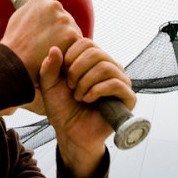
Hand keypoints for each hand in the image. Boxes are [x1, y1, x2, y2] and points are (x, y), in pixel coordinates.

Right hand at [0, 0, 82, 84]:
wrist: (15, 61)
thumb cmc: (14, 43)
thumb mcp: (19, 17)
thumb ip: (34, 10)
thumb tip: (40, 8)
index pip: (55, 10)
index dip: (51, 24)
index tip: (44, 34)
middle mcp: (55, 5)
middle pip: (65, 19)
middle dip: (60, 32)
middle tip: (48, 45)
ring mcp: (64, 19)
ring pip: (72, 31)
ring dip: (66, 41)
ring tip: (51, 51)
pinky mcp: (72, 35)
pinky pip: (76, 43)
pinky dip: (69, 50)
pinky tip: (58, 56)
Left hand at [39, 37, 135, 177]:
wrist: (71, 134)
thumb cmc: (62, 109)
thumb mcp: (49, 86)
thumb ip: (49, 67)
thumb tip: (55, 49)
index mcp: (93, 61)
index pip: (86, 43)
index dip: (70, 57)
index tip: (63, 74)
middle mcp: (110, 68)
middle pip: (96, 53)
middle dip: (77, 70)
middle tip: (70, 87)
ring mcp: (120, 82)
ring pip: (105, 67)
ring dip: (86, 82)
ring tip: (78, 96)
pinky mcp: (128, 98)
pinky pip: (116, 84)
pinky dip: (97, 91)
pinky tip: (88, 99)